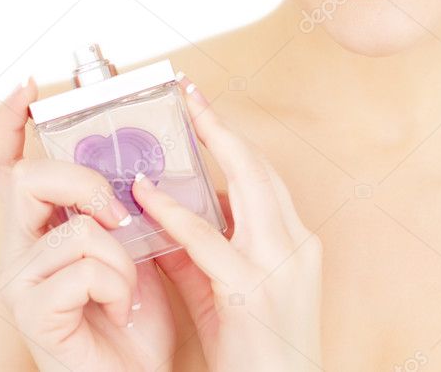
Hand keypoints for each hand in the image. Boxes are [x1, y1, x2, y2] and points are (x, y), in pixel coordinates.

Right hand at [0, 77, 177, 370]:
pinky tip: (122, 308)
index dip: (11, 123)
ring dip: (121, 253)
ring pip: (74, 227)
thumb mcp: (132, 245)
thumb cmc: (132, 314)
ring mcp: (20, 281)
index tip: (29, 87)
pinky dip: (120, 285)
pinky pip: (86, 269)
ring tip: (129, 283)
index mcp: (40, 227)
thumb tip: (141, 160)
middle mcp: (18, 248)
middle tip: (121, 214)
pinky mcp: (33, 311)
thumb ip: (122, 204)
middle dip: (86, 182)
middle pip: (29, 177)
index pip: (10, 165)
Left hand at [132, 74, 322, 371]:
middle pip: (261, 168)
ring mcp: (278, 266)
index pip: (265, 176)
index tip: (205, 107)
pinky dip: (175, 212)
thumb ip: (196, 249)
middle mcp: (294, 245)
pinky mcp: (250, 292)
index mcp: (293, 242)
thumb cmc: (253, 352)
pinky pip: (208, 241)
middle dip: (224, 126)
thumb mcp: (223, 291)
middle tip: (191, 94)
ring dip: (214, 146)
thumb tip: (161, 211)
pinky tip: (147, 194)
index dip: (234, 138)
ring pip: (250, 186)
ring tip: (182, 118)